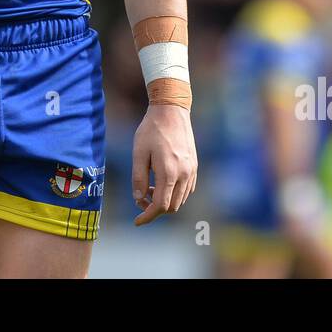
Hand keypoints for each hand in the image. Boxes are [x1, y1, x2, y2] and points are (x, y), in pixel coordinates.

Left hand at [131, 102, 197, 224]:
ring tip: (149, 187)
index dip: (147, 216)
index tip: (136, 222)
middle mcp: (184, 174)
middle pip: (171, 206)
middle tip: (140, 198)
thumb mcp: (138, 153)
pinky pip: (187, 189)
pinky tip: (161, 182)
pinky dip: (174, 193)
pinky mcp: (194, 166)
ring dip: (165, 201)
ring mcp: (191, 170)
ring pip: (180, 200)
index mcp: (169, 172)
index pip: (160, 205)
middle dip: (155, 209)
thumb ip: (138, 178)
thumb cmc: (151, 130)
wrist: (171, 110)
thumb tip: (138, 199)